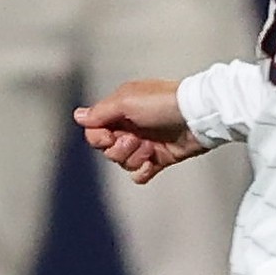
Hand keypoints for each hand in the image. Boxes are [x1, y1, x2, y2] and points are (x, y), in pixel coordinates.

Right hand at [76, 78, 210, 184]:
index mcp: (120, 111)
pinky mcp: (159, 158)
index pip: (94, 131)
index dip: (98, 137)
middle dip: (119, 148)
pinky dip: (144, 171)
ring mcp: (144, 144)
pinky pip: (140, 174)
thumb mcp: (126, 100)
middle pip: (107, 150)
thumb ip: (100, 112)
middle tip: (135, 139)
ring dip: (134, 158)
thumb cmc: (164, 102)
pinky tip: (153, 162)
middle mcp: (130, 127)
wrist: (197, 116)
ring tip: (149, 147)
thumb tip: (78, 116)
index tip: (110, 134)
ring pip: (123, 163)